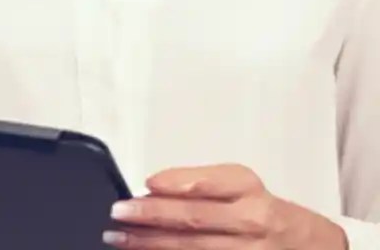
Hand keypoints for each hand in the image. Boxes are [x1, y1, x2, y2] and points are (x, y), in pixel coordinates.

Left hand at [104, 164, 346, 248]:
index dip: (175, 183)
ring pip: (193, 248)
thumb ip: (197, 183)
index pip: (210, 183)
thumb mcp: (238, 185)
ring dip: (151, 244)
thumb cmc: (261, 210)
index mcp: (247, 189)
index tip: (144, 184)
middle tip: (118, 213)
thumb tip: (150, 190)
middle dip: (151, 216)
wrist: (307, 245)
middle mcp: (251, 220)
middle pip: (195, 219)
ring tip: (119, 238)